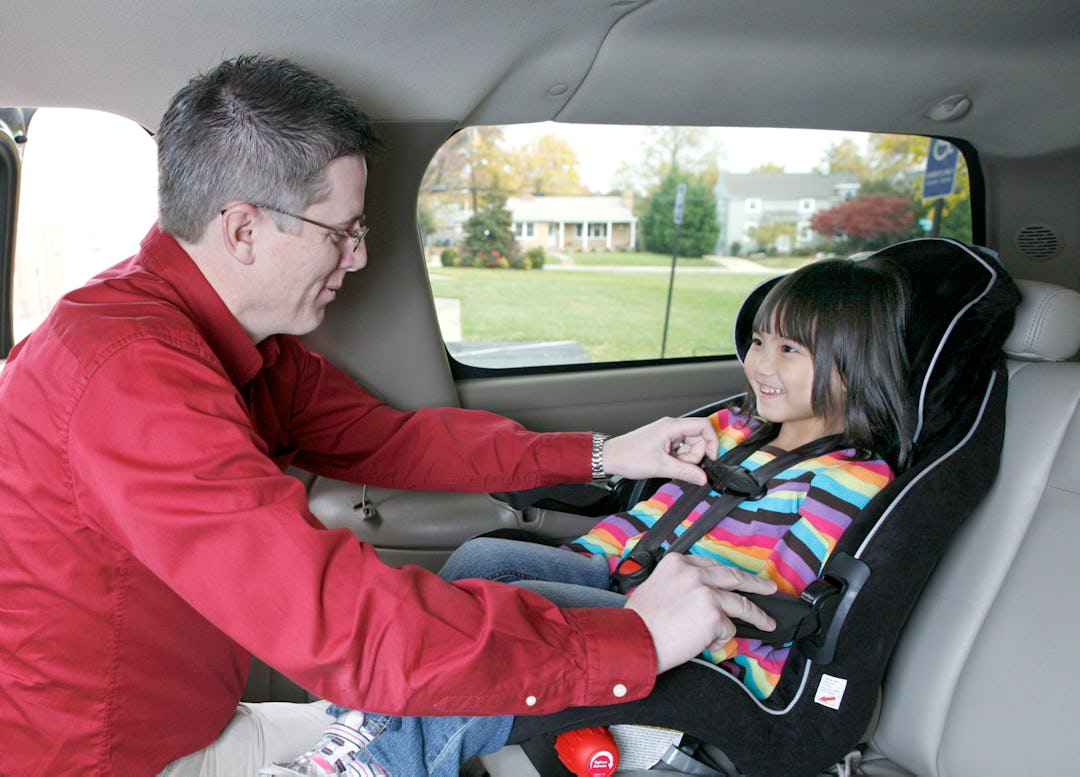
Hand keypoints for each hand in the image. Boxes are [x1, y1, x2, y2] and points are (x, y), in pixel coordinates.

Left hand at [603, 417, 719, 485]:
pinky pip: (681, 450)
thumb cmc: (629, 456)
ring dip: (685, 459)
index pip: (704, 425)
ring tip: (669, 465)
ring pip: (690, 446)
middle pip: (699, 438)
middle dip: (693, 455)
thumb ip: (685, 472)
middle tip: (680, 465)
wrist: (611, 457)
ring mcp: (668, 434)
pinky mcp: (665, 442)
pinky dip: (678, 459)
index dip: (712, 441)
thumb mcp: (660, 466)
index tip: (711, 457)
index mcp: (671, 426)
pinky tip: (667, 464)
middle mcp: (671, 427)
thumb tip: (703, 477)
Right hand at [624, 554, 776, 673]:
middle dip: (755, 583)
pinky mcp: (715, 616)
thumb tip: (698, 598)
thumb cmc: (639, 620)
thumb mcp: (655, 586)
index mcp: (678, 563)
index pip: (711, 565)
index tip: (736, 578)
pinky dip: (720, 640)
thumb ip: (678, 584)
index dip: (726, 575)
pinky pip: (728, 629)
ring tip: (768, 623)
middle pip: (734, 577)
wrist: (633, 639)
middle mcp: (694, 573)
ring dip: (757, 615)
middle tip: (768, 588)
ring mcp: (707, 593)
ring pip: (741, 604)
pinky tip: (704, 643)